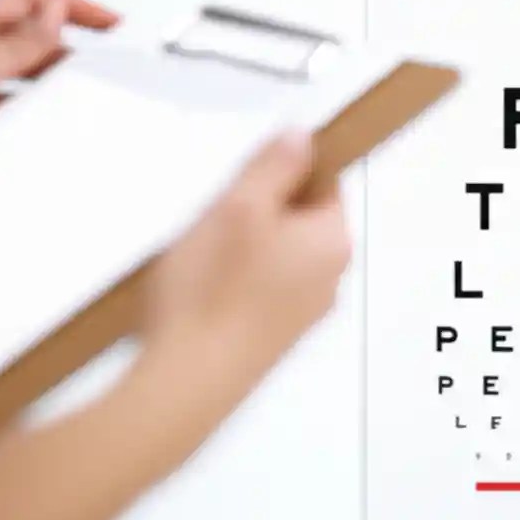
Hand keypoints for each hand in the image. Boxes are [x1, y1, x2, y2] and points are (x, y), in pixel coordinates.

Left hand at [0, 0, 118, 131]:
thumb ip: (13, 44)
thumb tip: (55, 14)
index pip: (30, 1)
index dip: (73, 7)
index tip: (111, 24)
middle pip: (30, 40)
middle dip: (70, 48)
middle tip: (104, 63)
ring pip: (22, 78)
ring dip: (53, 84)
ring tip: (82, 93)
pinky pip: (8, 112)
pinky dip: (31, 116)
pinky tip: (45, 125)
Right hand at [136, 132, 351, 401]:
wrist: (187, 382)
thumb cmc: (214, 293)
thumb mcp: (240, 206)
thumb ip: (275, 166)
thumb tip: (303, 137)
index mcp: (333, 241)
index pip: (326, 183)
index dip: (285, 169)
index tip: (246, 173)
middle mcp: (329, 278)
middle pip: (300, 218)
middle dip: (257, 207)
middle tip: (216, 213)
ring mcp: (301, 311)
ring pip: (276, 253)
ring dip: (241, 243)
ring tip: (201, 252)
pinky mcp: (271, 336)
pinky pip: (258, 288)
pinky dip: (232, 278)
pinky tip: (199, 285)